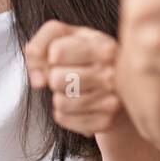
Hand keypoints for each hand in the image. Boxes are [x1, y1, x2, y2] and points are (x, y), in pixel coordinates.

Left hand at [24, 20, 123, 136]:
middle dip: (55, 77)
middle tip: (71, 75)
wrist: (121, 86)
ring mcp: (111, 101)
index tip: (65, 56)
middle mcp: (111, 74)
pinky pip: (63, 118)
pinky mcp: (105, 122)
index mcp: (103, 47)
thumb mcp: (67, 38)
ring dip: (61, 96)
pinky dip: (65, 112)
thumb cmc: (88, 57)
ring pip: (59, 102)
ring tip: (77, 90)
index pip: (56, 52)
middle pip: (55, 79)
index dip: (52, 55)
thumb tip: (37, 80)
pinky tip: (81, 104)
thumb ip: (40, 45)